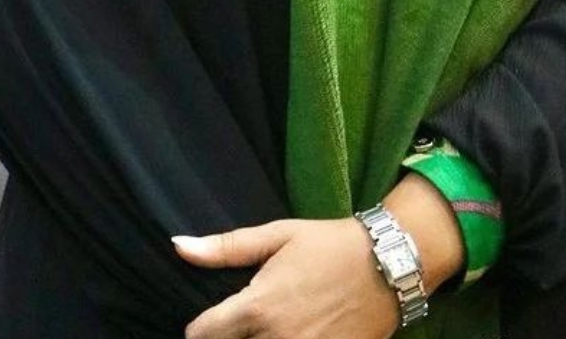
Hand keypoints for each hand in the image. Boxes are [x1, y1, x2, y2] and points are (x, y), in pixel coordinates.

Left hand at [173, 217, 399, 338]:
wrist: (387, 266)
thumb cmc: (328, 245)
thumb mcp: (278, 236)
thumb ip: (226, 248)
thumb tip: (178, 245)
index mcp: (258, 308)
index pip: (203, 335)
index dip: (200, 329)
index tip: (209, 322)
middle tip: (242, 327)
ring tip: (267, 329)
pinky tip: (295, 334)